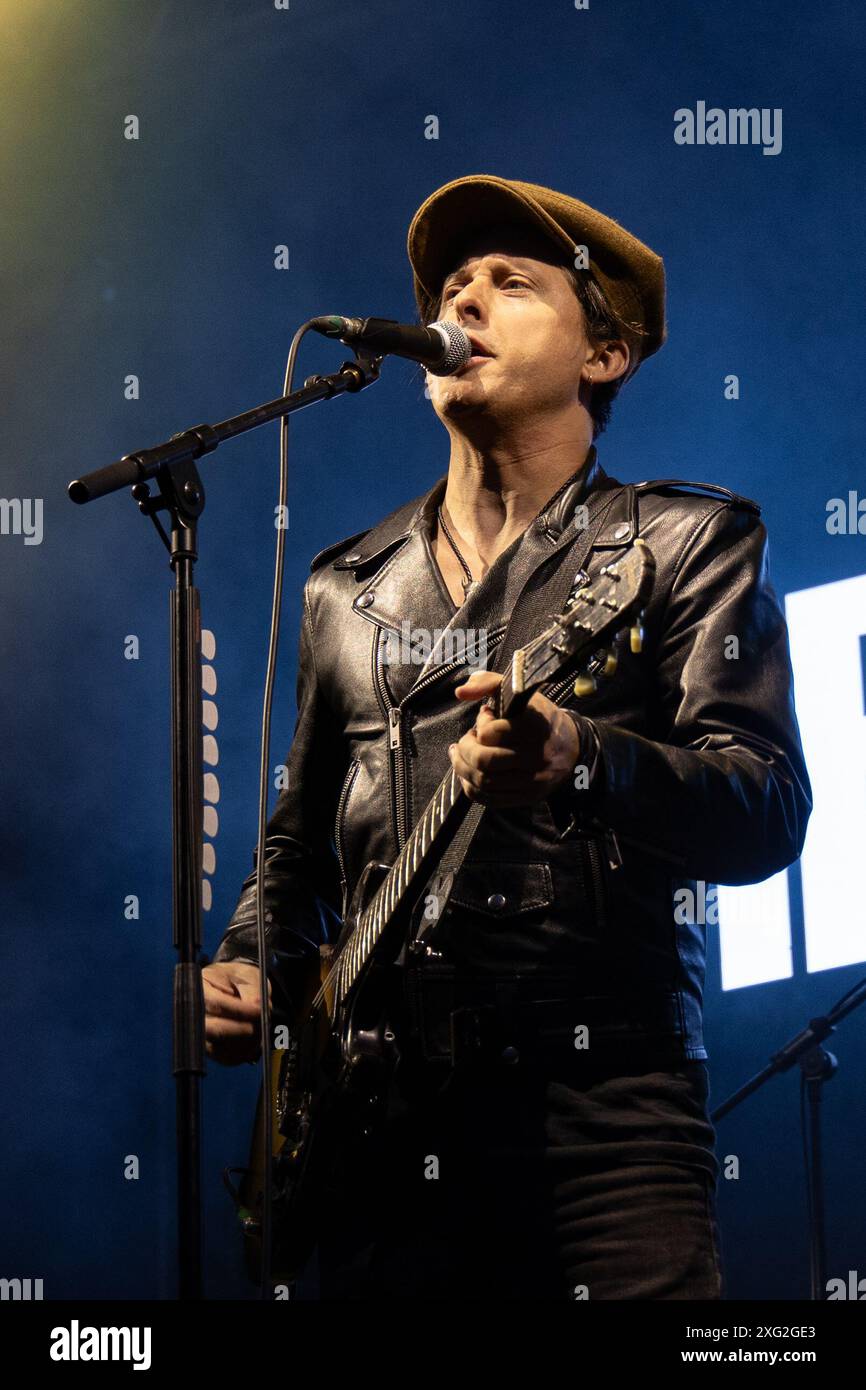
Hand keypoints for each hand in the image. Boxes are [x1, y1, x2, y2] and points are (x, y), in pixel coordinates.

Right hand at [203, 961, 271, 1066]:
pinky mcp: (211, 1050)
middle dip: (242, 1029)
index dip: (240, 1010)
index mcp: (198, 989)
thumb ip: (251, 989)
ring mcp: (200, 1034)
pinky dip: (246, 1050)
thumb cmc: (239, 979)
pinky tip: (254, 1036)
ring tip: (260, 1025)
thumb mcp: (248, 975)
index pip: (215, 1004)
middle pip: (213, 1030)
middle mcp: (193, 1014)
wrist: (238, 989)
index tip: (259, 1011)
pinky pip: (228, 1057)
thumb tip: (257, 1006)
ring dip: (247, 1040)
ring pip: (222, 1048)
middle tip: (262, 1022)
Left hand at [447, 670, 580, 808]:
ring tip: (462, 755)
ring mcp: (533, 779)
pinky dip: (471, 788)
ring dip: (463, 768)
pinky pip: (490, 799)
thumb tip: (460, 692)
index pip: (491, 732)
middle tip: (465, 741)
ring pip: (484, 782)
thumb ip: (488, 682)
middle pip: (485, 760)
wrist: (571, 747)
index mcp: (534, 726)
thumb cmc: (538, 717)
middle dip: (465, 750)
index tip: (485, 718)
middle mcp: (536, 755)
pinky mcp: (529, 796)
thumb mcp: (520, 692)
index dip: (481, 724)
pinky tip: (468, 774)